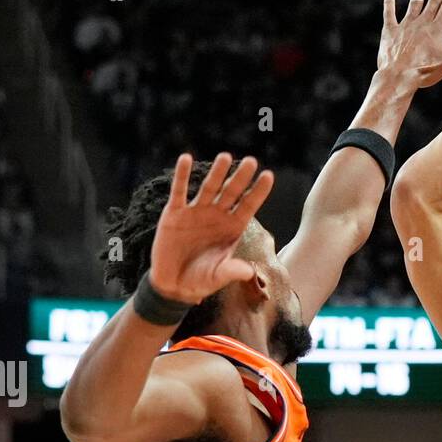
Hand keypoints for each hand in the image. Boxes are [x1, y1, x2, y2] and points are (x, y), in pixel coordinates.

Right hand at [148, 152, 273, 304]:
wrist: (173, 283)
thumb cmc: (200, 280)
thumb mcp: (217, 277)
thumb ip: (232, 271)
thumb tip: (249, 271)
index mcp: (232, 228)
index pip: (248, 206)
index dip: (258, 192)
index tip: (268, 175)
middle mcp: (217, 216)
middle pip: (231, 192)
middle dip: (241, 177)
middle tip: (251, 161)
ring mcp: (196, 211)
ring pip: (209, 187)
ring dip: (216, 173)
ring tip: (225, 157)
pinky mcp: (175, 212)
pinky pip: (179, 191)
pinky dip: (181, 175)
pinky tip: (186, 158)